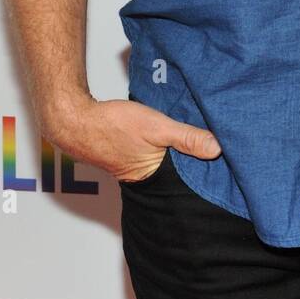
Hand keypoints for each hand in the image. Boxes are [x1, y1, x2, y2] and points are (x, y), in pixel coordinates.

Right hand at [41, 94, 221, 183]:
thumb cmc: (112, 124)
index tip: (224, 161)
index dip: (204, 169)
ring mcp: (134, 165)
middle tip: (214, 149)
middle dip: (193, 162)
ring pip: (164, 162)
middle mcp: (144, 177)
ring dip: (177, 152)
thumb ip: (186, 138)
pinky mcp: (127, 152)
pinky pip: (152, 152)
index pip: (188, 178)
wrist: (75, 119)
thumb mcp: (157, 127)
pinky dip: (161, 145)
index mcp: (153, 177)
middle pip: (177, 172)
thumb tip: (218, 148)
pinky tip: (167, 133)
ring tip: (195, 139)